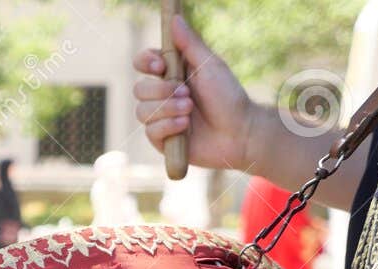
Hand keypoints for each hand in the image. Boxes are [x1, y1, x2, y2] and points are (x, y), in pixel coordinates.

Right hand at [132, 15, 262, 172]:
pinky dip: (169, 127)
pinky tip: (186, 127)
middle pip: (138, 88)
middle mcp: (163, 95)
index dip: (146, 62)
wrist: (238, 133)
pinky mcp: (163, 140)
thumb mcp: (210, 66)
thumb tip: (174, 19)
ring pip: (142, 111)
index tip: (161, 66)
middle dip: (161, 91)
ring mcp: (161, 118)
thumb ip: (190, 44)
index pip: (143, 63)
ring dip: (167, 109)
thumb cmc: (228, 97)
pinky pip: (150, 131)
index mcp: (172, 73)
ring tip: (190, 111)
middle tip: (186, 94)